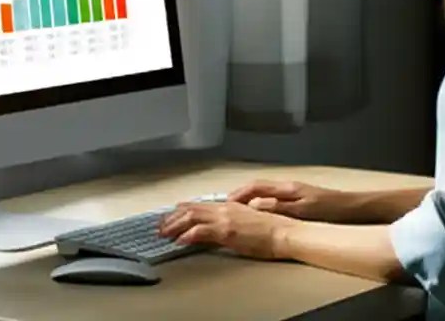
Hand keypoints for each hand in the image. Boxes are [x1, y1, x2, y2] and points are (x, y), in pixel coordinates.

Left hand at [157, 201, 297, 259]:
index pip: (199, 205)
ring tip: (164, 233)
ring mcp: (225, 219)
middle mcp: (224, 209)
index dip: (182, 210)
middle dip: (172, 218)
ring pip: (192, 217)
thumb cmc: (271, 230)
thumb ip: (230, 221)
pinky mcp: (227, 231)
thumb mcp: (246, 221)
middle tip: (160, 226)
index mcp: (229, 206)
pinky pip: (201, 231)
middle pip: (191, 209)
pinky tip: (180, 240)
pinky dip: (188, 234)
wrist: (284, 233)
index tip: (170, 215)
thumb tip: (217, 229)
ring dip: (175, 225)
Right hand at [226, 179, 347, 222]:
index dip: (239, 194)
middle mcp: (288, 186)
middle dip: (241, 195)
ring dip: (251, 198)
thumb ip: (278, 207)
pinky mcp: (299, 198)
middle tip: (228, 206)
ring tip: (240, 210)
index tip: (226, 202)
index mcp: (287, 188)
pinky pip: (273, 197)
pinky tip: (262, 212)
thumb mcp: (303, 210)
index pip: (255, 186)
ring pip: (265, 192)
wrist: (352, 207)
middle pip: (258, 186)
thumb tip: (254, 205)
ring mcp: (294, 191)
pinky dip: (262, 203)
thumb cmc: (330, 209)